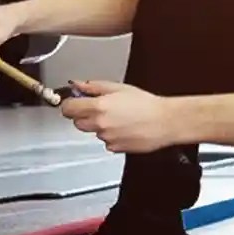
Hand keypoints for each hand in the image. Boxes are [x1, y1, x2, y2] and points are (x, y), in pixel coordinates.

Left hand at [61, 81, 176, 152]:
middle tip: (100, 108)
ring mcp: (106, 138)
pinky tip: (124, 128)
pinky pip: (106, 142)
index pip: (68, 109)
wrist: (165, 122)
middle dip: (84, 115)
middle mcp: (100, 124)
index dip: (70, 104)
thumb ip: (93, 87)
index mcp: (99, 106)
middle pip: (77, 122)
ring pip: (93, 132)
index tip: (74, 102)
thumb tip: (78, 85)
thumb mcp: (118, 88)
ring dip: (100, 125)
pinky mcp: (114, 149)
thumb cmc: (146, 104)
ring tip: (119, 117)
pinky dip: (111, 136)